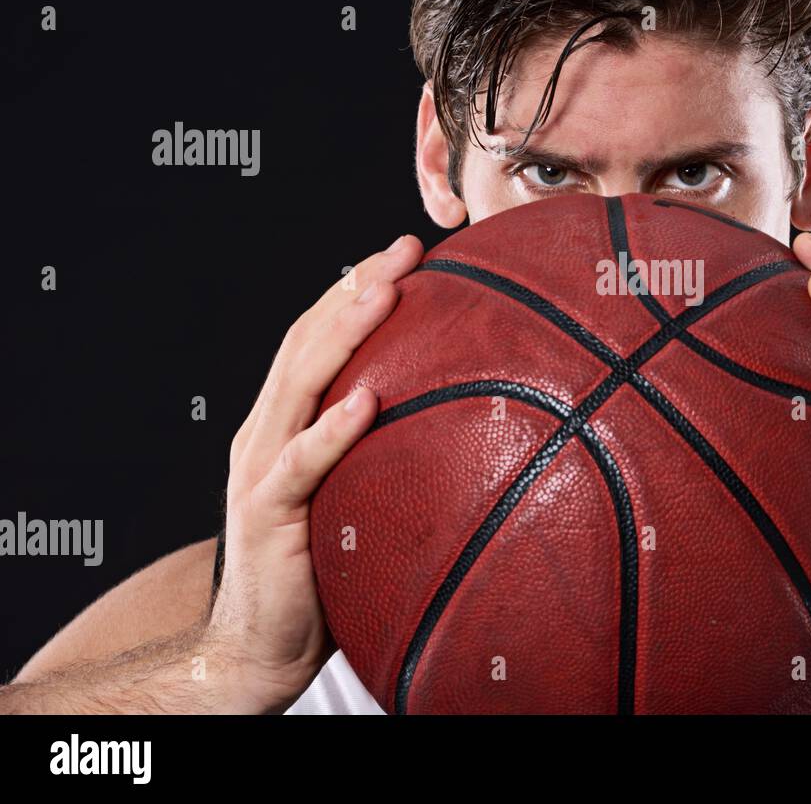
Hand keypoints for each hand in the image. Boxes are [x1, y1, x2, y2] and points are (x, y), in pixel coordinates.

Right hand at [206, 234, 423, 710]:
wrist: (257, 649)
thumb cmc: (319, 570)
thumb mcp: (356, 496)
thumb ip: (386, 453)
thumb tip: (467, 423)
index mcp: (286, 424)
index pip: (319, 341)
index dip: (357, 290)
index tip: (407, 252)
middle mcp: (266, 434)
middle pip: (307, 344)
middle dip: (354, 288)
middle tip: (404, 248)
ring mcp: (260, 471)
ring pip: (298, 386)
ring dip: (341, 335)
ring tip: (383, 291)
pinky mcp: (265, 516)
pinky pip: (301, 467)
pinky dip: (329, 431)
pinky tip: (363, 402)